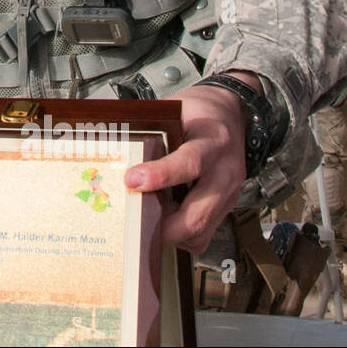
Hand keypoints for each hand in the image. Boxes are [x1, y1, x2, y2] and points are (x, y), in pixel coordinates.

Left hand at [124, 72, 256, 253]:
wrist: (230, 115)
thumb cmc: (197, 113)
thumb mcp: (175, 112)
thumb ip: (152, 133)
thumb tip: (117, 154)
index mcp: (212, 142)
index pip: (189, 163)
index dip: (160, 175)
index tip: (132, 180)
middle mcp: (225, 172)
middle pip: (196, 215)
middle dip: (162, 227)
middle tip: (133, 223)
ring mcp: (229, 194)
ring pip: (201, 232)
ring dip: (170, 234)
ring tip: (146, 220)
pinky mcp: (227, 207)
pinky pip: (204, 234)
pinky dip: (181, 235)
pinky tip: (165, 220)